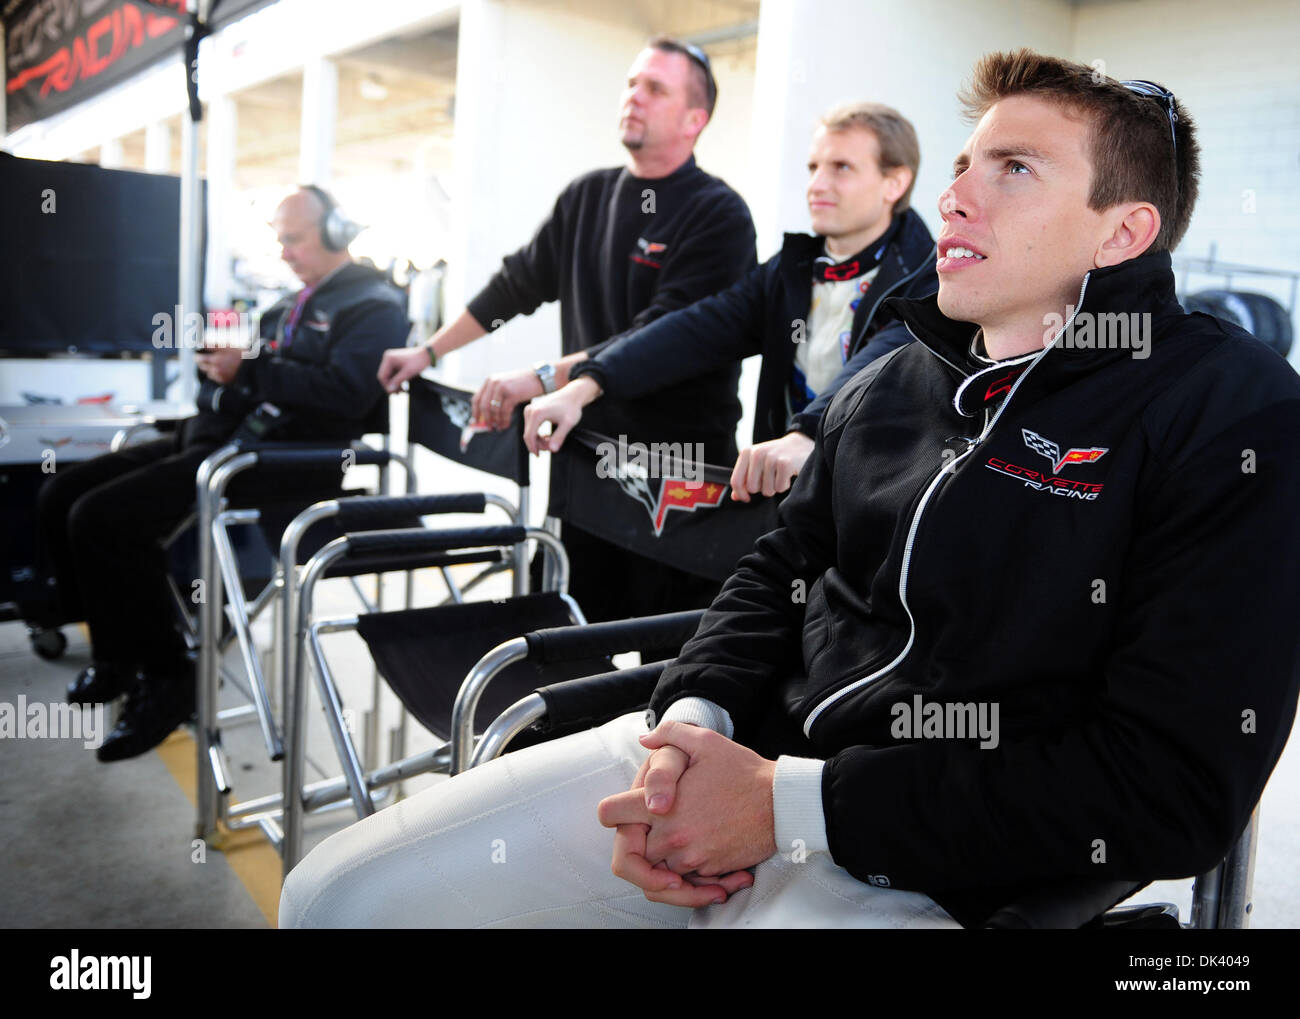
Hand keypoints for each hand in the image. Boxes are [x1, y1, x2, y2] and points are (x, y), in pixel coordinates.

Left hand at [195, 346, 242, 384]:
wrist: (252, 365)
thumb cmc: (240, 353)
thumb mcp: (227, 345)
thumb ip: (213, 344)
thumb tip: (202, 342)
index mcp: (215, 360)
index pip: (199, 359)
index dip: (197, 356)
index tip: (197, 354)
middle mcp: (216, 370)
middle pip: (202, 367)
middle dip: (202, 362)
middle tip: (205, 358)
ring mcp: (221, 376)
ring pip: (208, 373)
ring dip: (209, 368)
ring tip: (215, 363)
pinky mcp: (225, 381)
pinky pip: (216, 378)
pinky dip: (216, 374)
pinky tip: (221, 369)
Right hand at [377, 345, 431, 393]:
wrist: (427, 355)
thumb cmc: (419, 361)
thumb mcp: (408, 372)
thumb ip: (397, 381)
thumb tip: (389, 389)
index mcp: (388, 358)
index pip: (382, 375)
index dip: (386, 385)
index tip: (393, 393)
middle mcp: (388, 359)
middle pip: (385, 377)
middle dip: (391, 386)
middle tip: (398, 394)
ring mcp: (392, 362)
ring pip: (389, 377)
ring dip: (394, 385)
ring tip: (402, 392)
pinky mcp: (396, 365)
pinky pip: (393, 376)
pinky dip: (397, 382)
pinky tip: (402, 388)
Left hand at [471, 370, 543, 430]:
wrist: (538, 378)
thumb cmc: (522, 384)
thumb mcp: (505, 386)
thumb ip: (494, 396)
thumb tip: (486, 414)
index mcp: (490, 381)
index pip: (476, 399)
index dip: (475, 413)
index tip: (476, 422)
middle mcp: (494, 382)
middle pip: (483, 406)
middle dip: (486, 419)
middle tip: (489, 427)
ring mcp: (502, 387)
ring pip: (494, 410)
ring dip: (496, 421)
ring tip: (499, 427)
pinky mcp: (512, 394)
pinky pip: (504, 411)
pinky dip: (504, 420)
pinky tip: (506, 424)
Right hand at [522, 377, 600, 453]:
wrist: (572, 394)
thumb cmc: (571, 407)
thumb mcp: (568, 423)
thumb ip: (559, 437)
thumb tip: (553, 450)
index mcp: (537, 414)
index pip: (529, 436)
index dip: (533, 448)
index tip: (538, 456)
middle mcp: (530, 410)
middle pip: (528, 434)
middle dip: (538, 444)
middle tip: (551, 447)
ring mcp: (530, 409)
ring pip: (529, 431)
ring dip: (538, 440)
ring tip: (552, 441)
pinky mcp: (531, 410)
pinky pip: (531, 426)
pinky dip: (537, 434)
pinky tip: (548, 436)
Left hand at [599, 722, 775, 898]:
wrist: (781, 804)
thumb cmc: (744, 771)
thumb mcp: (706, 741)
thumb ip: (669, 733)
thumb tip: (646, 739)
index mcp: (661, 805)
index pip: (610, 814)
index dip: (613, 812)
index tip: (626, 810)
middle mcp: (671, 837)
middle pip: (632, 849)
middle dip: (640, 838)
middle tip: (657, 823)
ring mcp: (690, 857)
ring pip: (658, 867)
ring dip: (663, 856)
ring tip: (682, 832)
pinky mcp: (709, 870)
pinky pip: (685, 877)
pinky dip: (688, 866)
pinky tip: (702, 842)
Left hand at [729, 431, 814, 502]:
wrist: (800, 445)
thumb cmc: (775, 458)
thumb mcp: (756, 464)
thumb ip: (744, 479)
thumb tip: (735, 496)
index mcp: (746, 452)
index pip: (736, 481)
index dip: (740, 494)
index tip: (747, 498)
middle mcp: (757, 453)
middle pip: (752, 488)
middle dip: (762, 488)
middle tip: (770, 478)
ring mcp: (771, 458)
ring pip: (767, 490)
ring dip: (774, 487)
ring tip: (779, 475)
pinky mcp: (785, 464)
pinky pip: (779, 488)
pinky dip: (784, 485)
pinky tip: (787, 475)